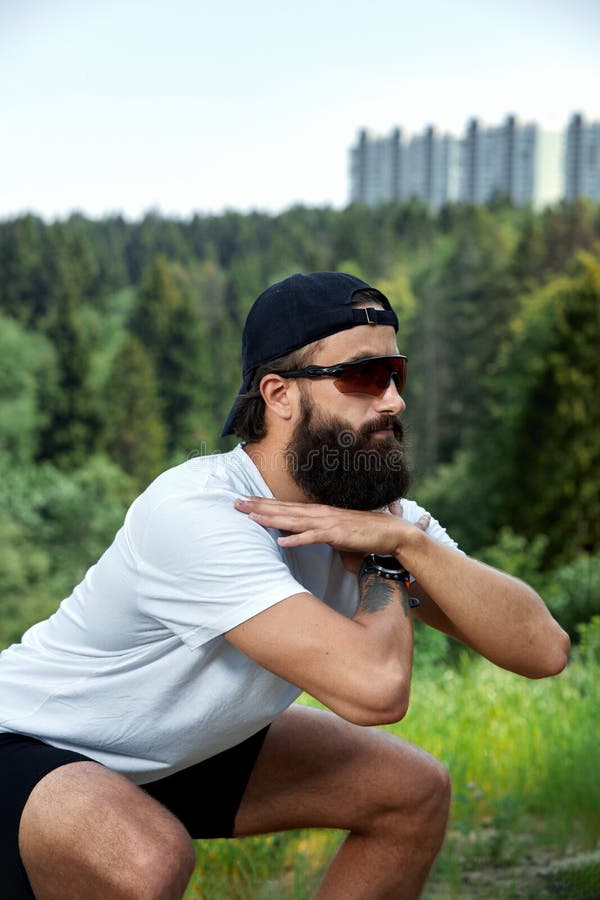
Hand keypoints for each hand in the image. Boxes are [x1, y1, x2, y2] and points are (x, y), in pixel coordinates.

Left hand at [234, 496, 428, 559]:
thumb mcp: (335, 532)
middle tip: (235, 503)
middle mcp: (320, 513)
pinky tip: (281, 541)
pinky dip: (297, 539)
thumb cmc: (363, 533)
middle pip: (283, 509)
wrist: (392, 533)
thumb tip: (297, 535)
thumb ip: (316, 532)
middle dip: (259, 506)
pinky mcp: (338, 534)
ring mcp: (328, 523)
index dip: (264, 504)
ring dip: (271, 519)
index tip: (244, 501)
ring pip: (294, 520)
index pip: (285, 507)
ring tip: (250, 518)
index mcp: (318, 512)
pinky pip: (314, 537)